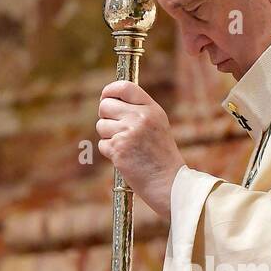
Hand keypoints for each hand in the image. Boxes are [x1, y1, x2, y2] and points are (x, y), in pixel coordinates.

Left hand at [96, 80, 184, 219]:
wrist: (169, 183)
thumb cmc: (161, 156)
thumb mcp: (157, 125)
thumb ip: (139, 111)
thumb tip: (110, 100)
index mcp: (152, 109)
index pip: (125, 87)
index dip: (110, 90)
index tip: (105, 97)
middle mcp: (140, 118)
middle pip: (105, 105)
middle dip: (105, 117)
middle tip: (116, 129)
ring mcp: (129, 133)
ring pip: (101, 126)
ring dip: (108, 137)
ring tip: (127, 147)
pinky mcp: (119, 149)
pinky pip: (103, 144)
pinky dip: (110, 153)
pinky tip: (126, 158)